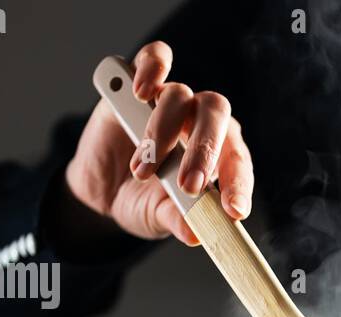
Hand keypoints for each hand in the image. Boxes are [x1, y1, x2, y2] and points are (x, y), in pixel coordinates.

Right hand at [63, 41, 253, 245]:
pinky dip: (151, 67)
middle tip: (188, 186)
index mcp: (219, 157)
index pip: (238, 162)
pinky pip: (155, 57)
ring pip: (180, 96)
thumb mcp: (160, 218)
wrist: (101, 192)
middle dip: (204, 152)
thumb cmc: (144, 202)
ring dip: (161, 134)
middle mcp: (200, 123)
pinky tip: (141, 91)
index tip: (233, 211)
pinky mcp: (136, 86)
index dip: (239, 185)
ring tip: (143, 171)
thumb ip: (178, 220)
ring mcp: (170, 102)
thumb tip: (196, 235)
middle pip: (215, 116)